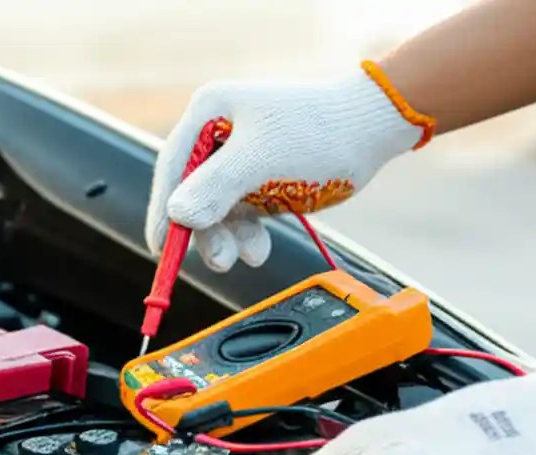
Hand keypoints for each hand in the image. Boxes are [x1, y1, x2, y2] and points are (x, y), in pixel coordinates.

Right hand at [146, 63, 429, 271]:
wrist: (375, 127)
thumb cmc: (320, 132)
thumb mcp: (263, 159)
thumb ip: (216, 186)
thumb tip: (177, 216)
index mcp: (209, 112)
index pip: (173, 166)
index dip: (163, 209)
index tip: (160, 247)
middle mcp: (218, 134)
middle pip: (191, 192)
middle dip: (204, 229)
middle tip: (218, 260)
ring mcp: (239, 158)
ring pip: (216, 209)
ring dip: (228, 238)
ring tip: (250, 256)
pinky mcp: (260, 178)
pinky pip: (241, 214)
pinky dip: (248, 235)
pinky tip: (260, 249)